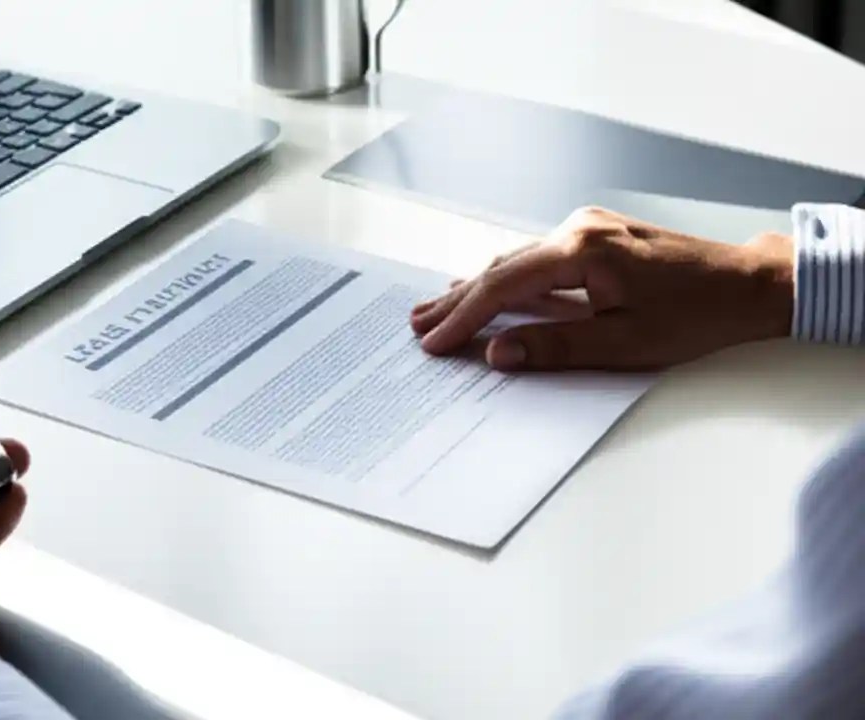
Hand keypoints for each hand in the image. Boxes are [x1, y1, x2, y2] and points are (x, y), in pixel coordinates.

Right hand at [410, 207, 793, 370]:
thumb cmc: (698, 314)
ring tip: (435, 308)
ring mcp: (587, 227)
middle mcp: (578, 228)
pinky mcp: (596, 235)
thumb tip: (498, 352)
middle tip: (416, 324)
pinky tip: (484, 286)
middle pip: (500, 267)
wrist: (750, 284)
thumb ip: (554, 346)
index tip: (434, 342)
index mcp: (582, 250)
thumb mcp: (624, 343)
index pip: (503, 285)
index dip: (463, 317)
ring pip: (515, 260)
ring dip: (476, 287)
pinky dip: (506, 278)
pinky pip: (536, 257)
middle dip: (457, 299)